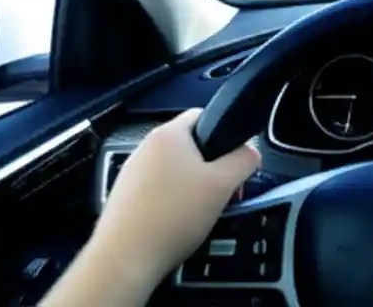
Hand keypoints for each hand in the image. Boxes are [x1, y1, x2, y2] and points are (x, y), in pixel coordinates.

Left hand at [96, 108, 259, 280]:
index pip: (203, 115)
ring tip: (198, 211)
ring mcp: (129, 171)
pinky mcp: (122, 196)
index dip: (224, 134)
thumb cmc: (175, 215)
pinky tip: (175, 222)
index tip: (234, 162)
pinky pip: (156, 189)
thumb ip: (243, 160)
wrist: (125, 258)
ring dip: (190, 185)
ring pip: (172, 170)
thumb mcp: (222, 186)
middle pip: (188, 146)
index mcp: (168, 133)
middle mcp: (145, 146)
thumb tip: (251, 150)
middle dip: (209, 166)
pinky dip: (169, 201)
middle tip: (221, 192)